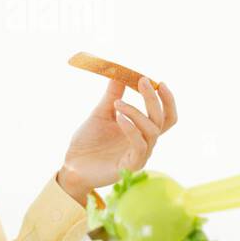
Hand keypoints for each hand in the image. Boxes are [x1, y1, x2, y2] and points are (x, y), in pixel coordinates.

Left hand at [57, 77, 177, 201]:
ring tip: (118, 103)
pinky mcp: (130, 167)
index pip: (165, 116)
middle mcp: (144, 143)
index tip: (159, 82)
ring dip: (136, 112)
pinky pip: (139, 146)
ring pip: (151, 131)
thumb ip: (112, 96)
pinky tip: (119, 117)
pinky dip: (132, 129)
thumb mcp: (101, 113)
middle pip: (161, 120)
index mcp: (141, 131)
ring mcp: (139, 156)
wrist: (72, 164)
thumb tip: (118, 73)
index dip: (167, 100)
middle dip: (153, 99)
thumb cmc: (88, 142)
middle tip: (142, 81)